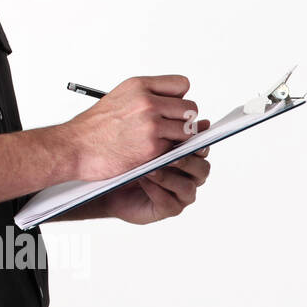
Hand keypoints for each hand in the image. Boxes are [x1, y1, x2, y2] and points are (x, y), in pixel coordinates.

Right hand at [65, 75, 202, 180]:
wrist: (74, 148)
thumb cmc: (92, 128)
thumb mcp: (118, 98)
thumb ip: (146, 97)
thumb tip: (174, 104)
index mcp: (138, 86)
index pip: (181, 85)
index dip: (178, 98)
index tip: (169, 109)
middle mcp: (146, 101)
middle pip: (189, 108)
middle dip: (182, 120)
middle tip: (167, 130)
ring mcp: (151, 124)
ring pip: (188, 130)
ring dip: (178, 139)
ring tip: (160, 143)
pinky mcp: (153, 147)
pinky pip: (177, 149)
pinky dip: (168, 154)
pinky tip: (152, 154)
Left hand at [97, 120, 211, 224]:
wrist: (105, 178)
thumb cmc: (124, 154)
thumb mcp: (139, 132)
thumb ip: (159, 120)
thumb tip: (176, 99)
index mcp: (187, 153)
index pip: (201, 146)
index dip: (194, 141)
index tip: (178, 132)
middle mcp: (188, 173)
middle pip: (201, 166)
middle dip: (185, 159)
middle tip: (167, 152)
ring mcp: (180, 192)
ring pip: (188, 186)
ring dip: (168, 175)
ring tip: (150, 168)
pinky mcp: (169, 208)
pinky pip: (170, 201)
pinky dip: (158, 190)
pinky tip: (144, 180)